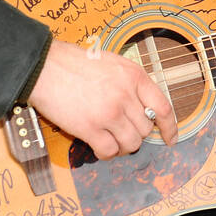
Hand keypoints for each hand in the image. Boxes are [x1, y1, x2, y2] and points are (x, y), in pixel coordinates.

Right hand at [26, 40, 176, 159]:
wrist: (45, 67)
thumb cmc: (75, 64)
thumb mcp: (113, 63)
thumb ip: (131, 84)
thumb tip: (143, 109)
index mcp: (134, 77)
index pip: (163, 108)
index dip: (170, 127)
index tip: (170, 139)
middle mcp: (125, 95)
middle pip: (145, 129)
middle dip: (136, 134)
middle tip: (121, 131)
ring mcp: (109, 113)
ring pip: (131, 143)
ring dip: (123, 146)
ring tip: (111, 139)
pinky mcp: (90, 128)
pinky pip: (109, 151)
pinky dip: (107, 153)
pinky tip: (98, 145)